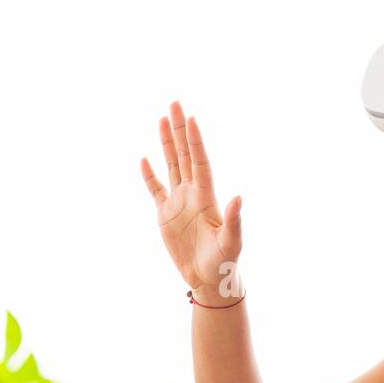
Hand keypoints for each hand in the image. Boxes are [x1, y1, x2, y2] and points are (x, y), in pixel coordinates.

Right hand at [139, 100, 242, 304]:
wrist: (209, 279)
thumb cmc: (224, 262)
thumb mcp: (231, 243)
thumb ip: (234, 220)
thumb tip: (239, 197)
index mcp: (207, 197)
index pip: (200, 162)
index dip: (196, 141)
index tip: (191, 119)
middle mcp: (192, 194)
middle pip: (185, 154)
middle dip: (180, 130)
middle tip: (175, 103)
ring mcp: (178, 203)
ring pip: (171, 165)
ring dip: (167, 143)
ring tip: (162, 119)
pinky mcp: (165, 216)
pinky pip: (155, 189)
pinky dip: (149, 175)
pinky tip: (144, 158)